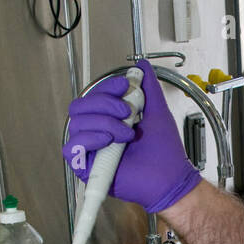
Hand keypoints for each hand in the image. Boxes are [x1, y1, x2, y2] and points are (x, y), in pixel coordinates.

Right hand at [63, 58, 201, 212]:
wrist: (170, 177)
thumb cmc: (165, 151)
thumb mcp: (157, 111)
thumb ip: (148, 88)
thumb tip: (142, 67)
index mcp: (108, 120)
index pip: (92, 96)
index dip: (106, 87)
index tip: (125, 87)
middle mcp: (96, 133)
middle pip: (79, 107)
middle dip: (104, 104)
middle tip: (127, 113)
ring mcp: (91, 150)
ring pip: (77, 124)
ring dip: (104, 123)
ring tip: (126, 133)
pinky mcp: (87, 168)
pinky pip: (72, 147)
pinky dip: (90, 139)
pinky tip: (109, 141)